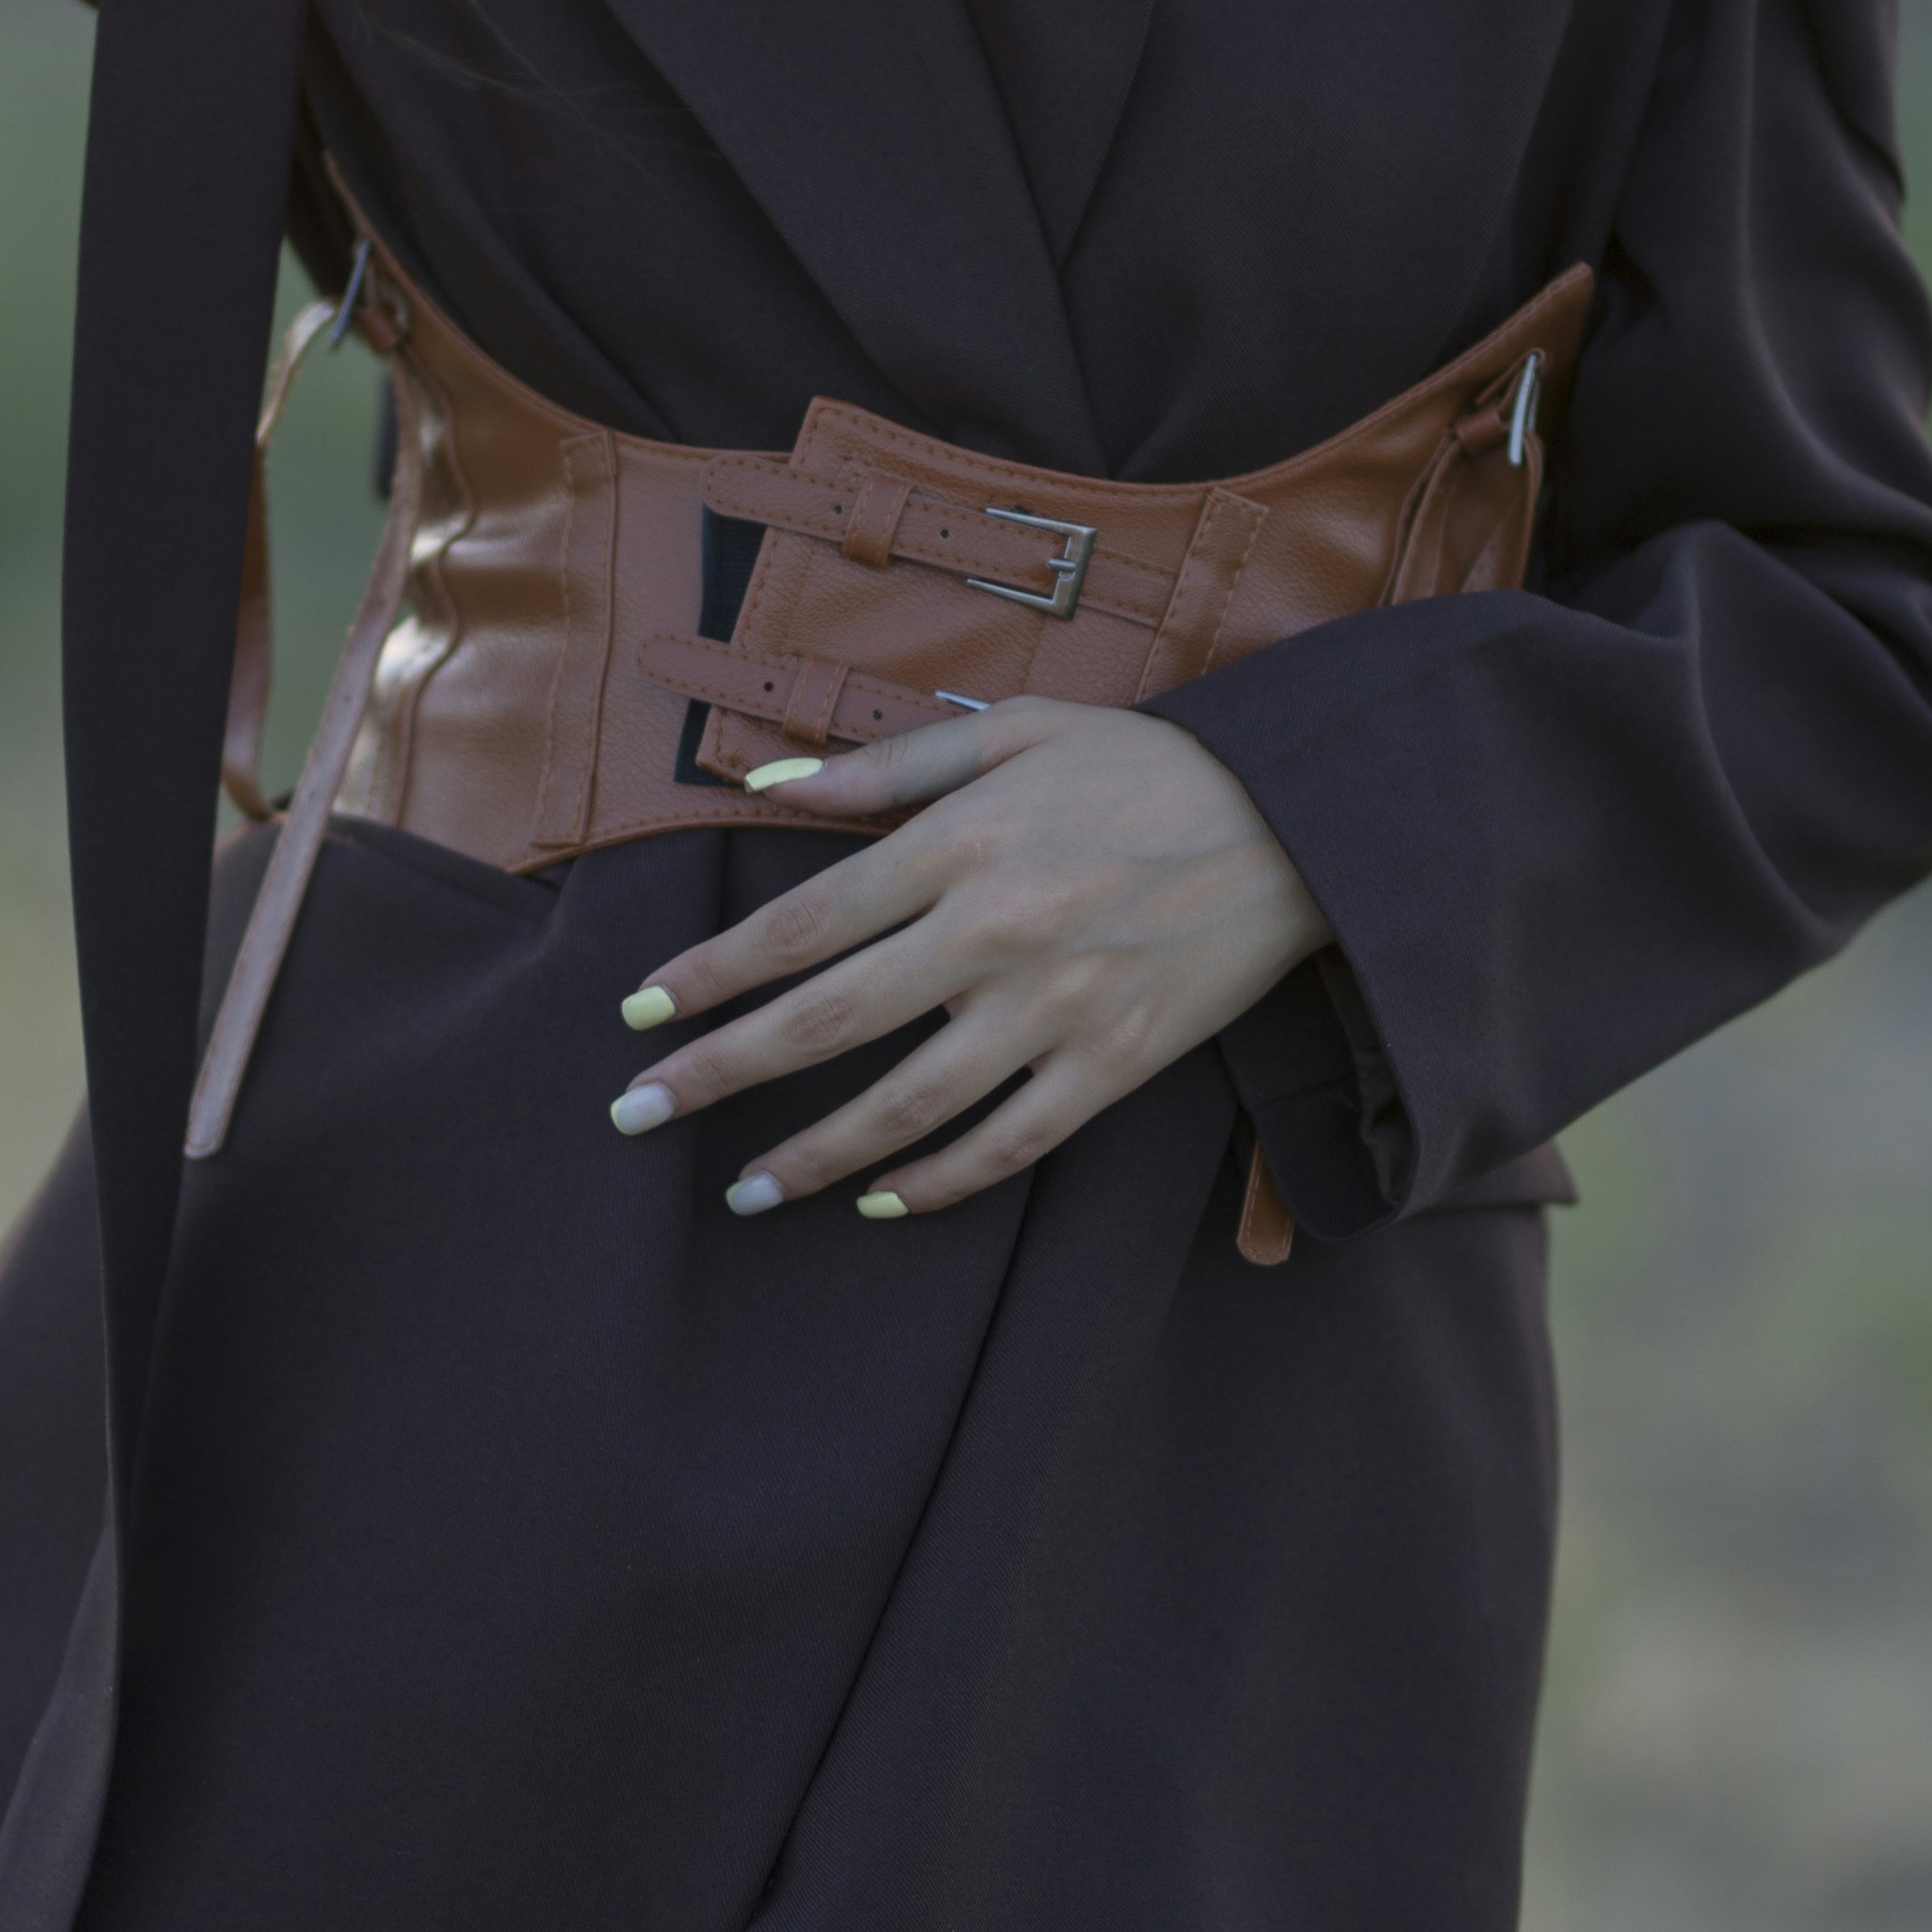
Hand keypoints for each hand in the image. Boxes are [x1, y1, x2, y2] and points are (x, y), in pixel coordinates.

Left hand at [605, 703, 1327, 1220]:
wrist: (1296, 819)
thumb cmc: (1142, 763)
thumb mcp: (1012, 730)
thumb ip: (885, 762)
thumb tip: (769, 787)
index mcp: (956, 845)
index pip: (799, 925)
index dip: (708, 974)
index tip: (637, 1011)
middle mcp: (989, 933)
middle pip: (822, 1022)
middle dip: (715, 1073)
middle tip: (635, 1114)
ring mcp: (1052, 1009)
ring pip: (902, 1104)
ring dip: (809, 1154)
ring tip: (742, 1191)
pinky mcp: (1112, 1063)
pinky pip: (1006, 1143)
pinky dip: (935, 1181)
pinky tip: (876, 1202)